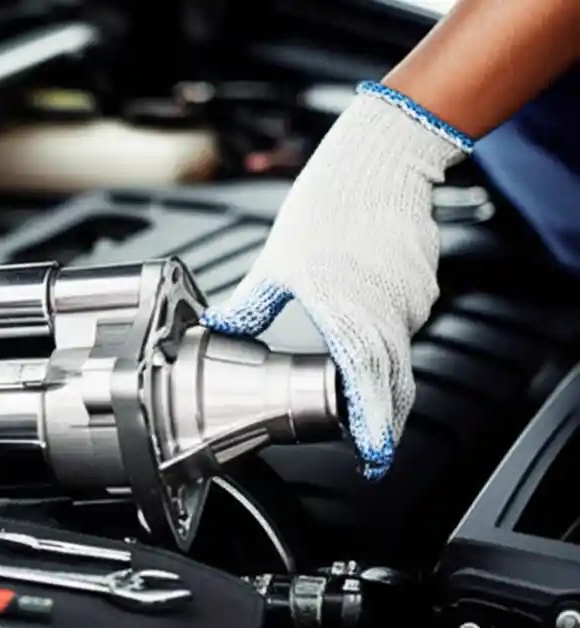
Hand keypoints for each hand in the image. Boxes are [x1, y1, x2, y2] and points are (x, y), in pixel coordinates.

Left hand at [201, 83, 470, 477]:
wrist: (378, 159)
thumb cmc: (328, 207)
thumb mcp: (276, 264)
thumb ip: (249, 307)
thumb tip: (217, 329)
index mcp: (350, 316)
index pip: (367, 388)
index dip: (371, 427)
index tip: (371, 456)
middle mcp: (388, 314)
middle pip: (392, 384)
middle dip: (381, 420)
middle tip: (371, 450)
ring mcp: (410, 300)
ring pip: (399, 356)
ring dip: (382, 382)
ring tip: (364, 410)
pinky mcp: (420, 286)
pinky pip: (405, 327)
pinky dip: (388, 345)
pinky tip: (370, 350)